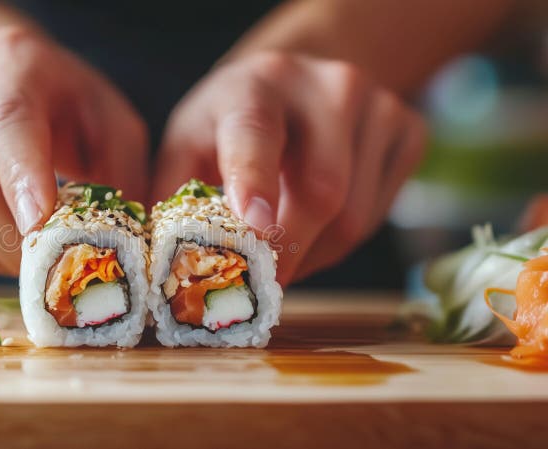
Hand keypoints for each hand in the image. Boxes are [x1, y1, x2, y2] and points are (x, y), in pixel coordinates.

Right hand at [0, 27, 147, 274]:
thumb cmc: (66, 103)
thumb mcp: (110, 121)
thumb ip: (119, 174)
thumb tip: (115, 246)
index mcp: (14, 60)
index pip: (8, 121)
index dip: (21, 179)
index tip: (39, 227)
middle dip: (15, 245)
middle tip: (53, 271)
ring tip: (33, 259)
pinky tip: (3, 242)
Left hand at [154, 52, 425, 284]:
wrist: (299, 80)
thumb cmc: (231, 123)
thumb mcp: (188, 143)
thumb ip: (174, 196)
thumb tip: (162, 265)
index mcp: (254, 84)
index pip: (255, 133)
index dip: (254, 181)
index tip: (254, 228)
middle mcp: (325, 84)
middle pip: (321, 190)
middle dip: (287, 252)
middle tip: (260, 287)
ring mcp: (377, 104)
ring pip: (355, 215)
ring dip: (312, 255)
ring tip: (281, 253)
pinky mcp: (408, 129)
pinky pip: (378, 216)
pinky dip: (341, 242)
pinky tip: (313, 229)